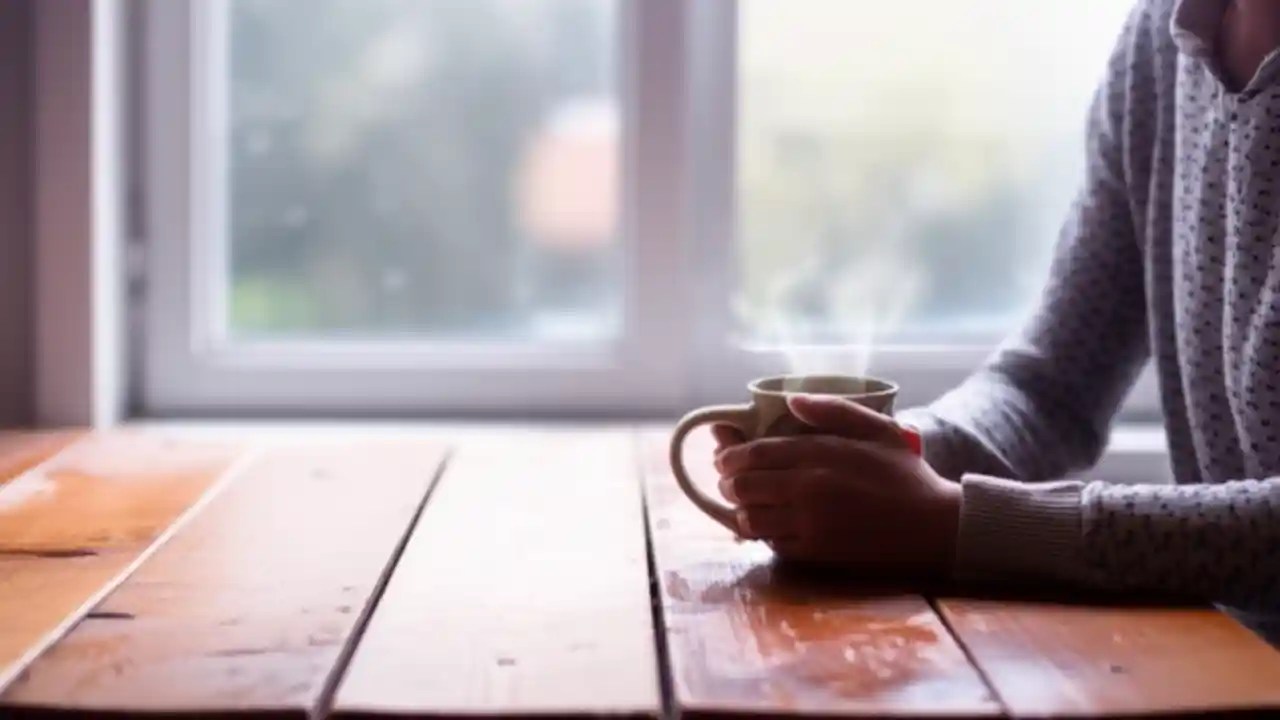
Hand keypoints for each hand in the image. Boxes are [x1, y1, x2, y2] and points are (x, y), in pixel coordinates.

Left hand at [714, 395, 959, 579]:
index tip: (723, 454)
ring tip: (744, 503)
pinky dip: (763, 533)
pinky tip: (769, 525)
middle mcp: (807, 488)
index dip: (730, 453)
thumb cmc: (904, 473)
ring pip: (750, 517)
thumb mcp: (877, 429)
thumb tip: (791, 400)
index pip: (755, 452)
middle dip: (729, 481)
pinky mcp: (814, 551)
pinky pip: (771, 542)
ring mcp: (808, 523)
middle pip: (743, 485)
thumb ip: (833, 411)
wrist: (932, 526)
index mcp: (819, 453)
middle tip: (729, 479)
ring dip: (740, 509)